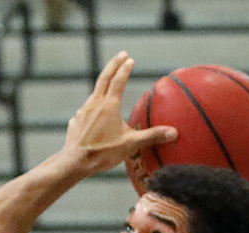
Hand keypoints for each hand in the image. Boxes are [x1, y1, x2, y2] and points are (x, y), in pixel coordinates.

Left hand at [66, 53, 177, 179]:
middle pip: (104, 78)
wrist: (74, 163)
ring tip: (108, 85)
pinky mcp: (76, 122)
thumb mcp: (131, 144)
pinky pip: (86, 110)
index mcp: (109, 105)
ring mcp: (82, 112)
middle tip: (121, 54)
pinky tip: (92, 113)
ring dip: (102, 85)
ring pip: (94, 93)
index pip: (118, 80)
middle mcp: (94, 103)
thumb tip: (174, 133)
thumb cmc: (103, 153)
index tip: (130, 59)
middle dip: (113, 64)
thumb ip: (152, 136)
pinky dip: (92, 106)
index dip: (125, 68)